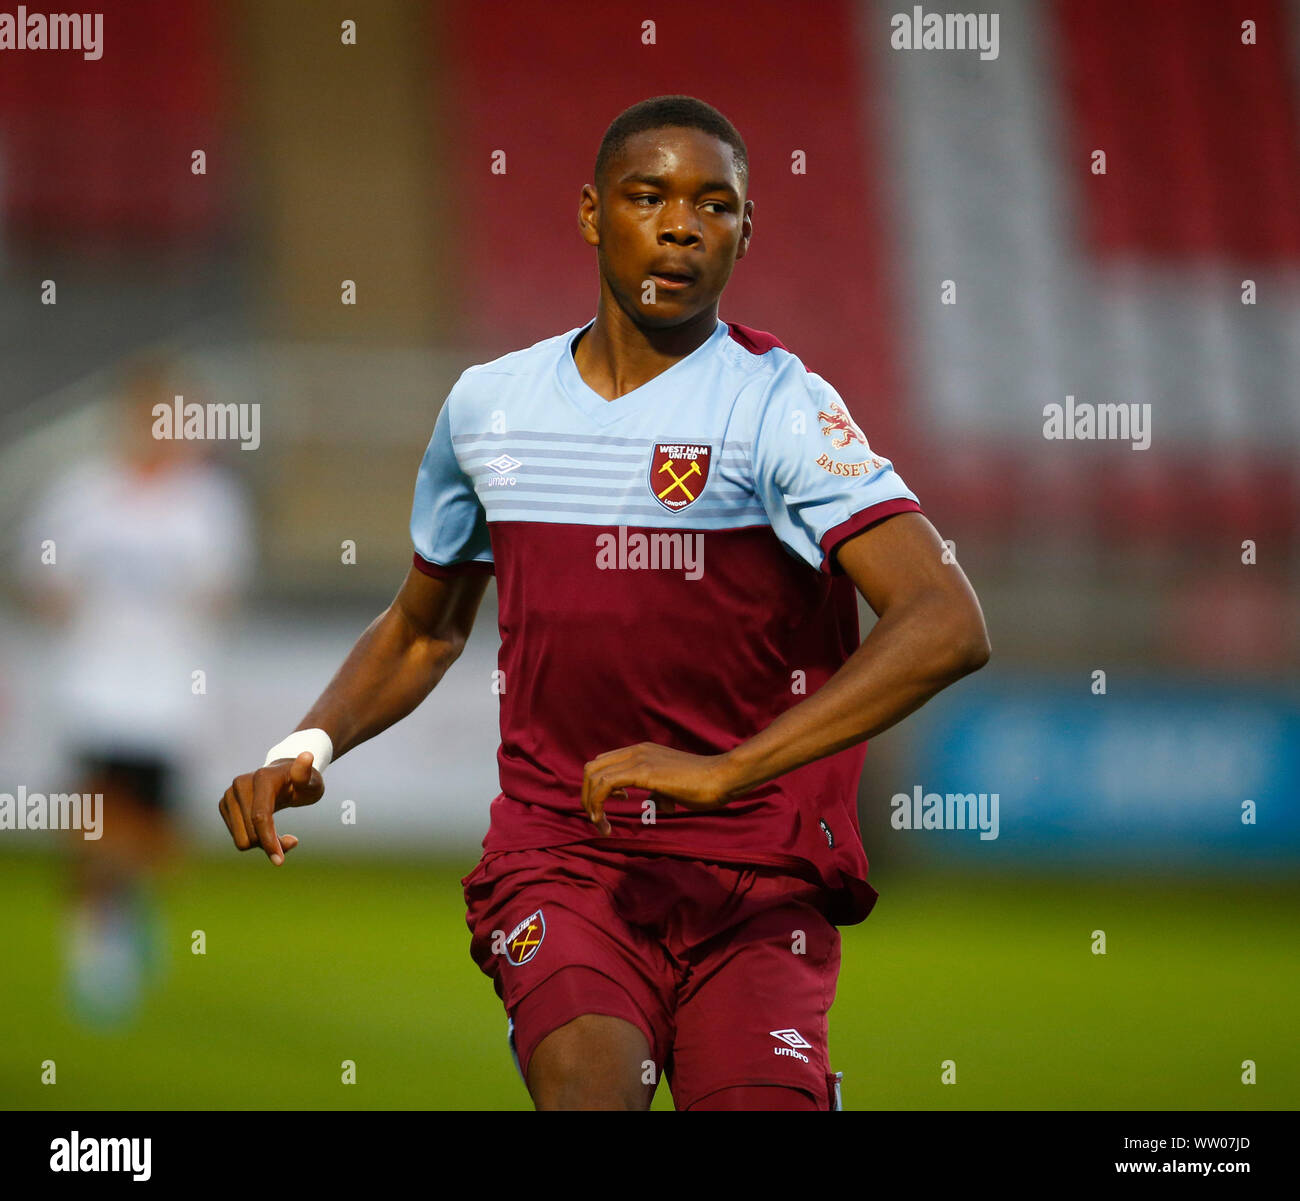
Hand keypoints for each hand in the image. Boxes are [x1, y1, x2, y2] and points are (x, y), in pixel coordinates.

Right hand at [218, 751, 323, 864]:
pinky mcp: (224, 806)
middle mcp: (240, 785)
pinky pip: (237, 838)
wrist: (284, 776)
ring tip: (280, 835)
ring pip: (242, 840)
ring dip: (262, 844)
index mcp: (262, 778)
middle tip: (292, 840)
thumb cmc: (302, 781)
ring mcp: (229, 795)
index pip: (260, 816)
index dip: (269, 840)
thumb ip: (306, 774)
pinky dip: (253, 840)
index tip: (280, 861)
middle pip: (251, 833)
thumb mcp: (312, 781)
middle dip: (271, 843)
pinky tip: (265, 830)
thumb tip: (307, 755)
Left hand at [581, 743, 738, 835]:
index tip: (606, 810)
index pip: (602, 764)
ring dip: (590, 803)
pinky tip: (605, 821)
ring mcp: (638, 759)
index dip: (596, 789)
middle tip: (597, 820)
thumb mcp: (673, 787)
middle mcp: (635, 751)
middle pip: (591, 768)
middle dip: (586, 796)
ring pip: (593, 775)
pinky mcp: (642, 772)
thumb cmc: (703, 785)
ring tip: (600, 824)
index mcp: (641, 752)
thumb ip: (658, 791)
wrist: (721, 777)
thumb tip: (653, 804)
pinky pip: (605, 784)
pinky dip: (597, 804)